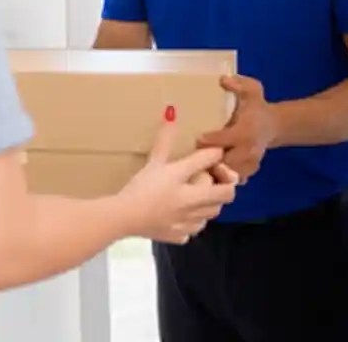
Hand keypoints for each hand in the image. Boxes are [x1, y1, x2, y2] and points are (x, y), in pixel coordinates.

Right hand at [118, 116, 238, 243]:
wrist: (120, 218)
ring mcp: (187, 222)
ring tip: (197, 195)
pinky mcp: (178, 236)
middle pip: (227, 194)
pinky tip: (180, 215)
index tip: (212, 153)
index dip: (216, 153)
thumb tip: (171, 111)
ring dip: (210, 204)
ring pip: (213, 213)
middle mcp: (193, 202)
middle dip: (225, 185)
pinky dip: (191, 222)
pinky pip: (193, 230)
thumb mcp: (154, 162)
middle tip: (212, 178)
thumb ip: (165, 140)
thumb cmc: (139, 188)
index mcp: (187, 179)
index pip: (213, 160)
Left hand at [198, 75, 277, 184]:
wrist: (274, 125)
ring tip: (197, 174)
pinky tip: (210, 178)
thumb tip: (222, 79)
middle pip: (224, 162)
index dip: (209, 140)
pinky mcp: (248, 171)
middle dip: (209, 163)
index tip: (197, 138)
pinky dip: (223, 181)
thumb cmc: (257, 107)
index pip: (224, 139)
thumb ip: (238, 84)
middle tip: (191, 162)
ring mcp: (249, 163)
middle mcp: (247, 150)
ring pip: (228, 175)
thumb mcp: (252, 90)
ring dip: (214, 175)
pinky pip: (234, 181)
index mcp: (245, 131)